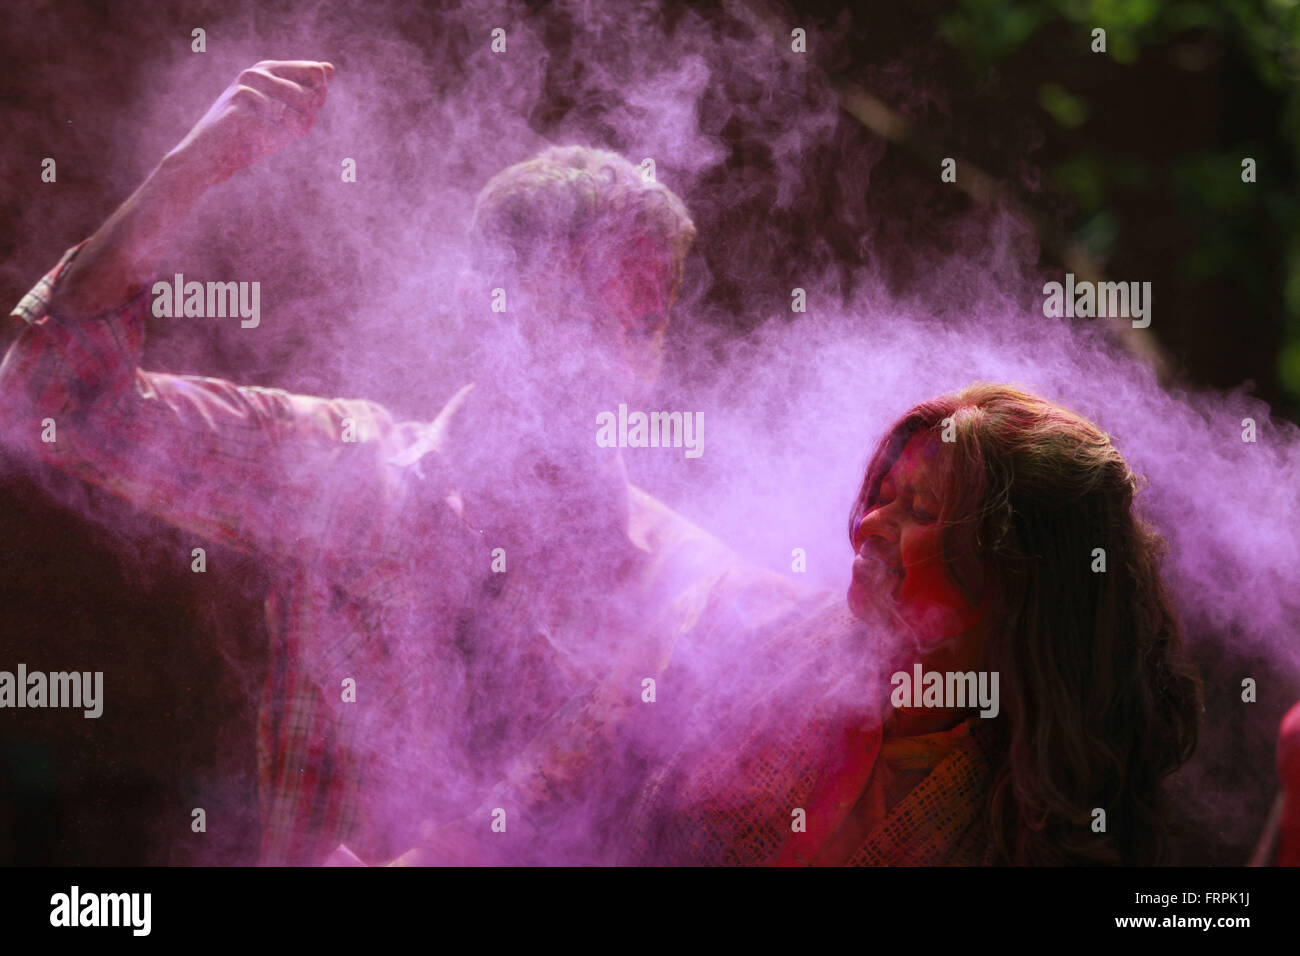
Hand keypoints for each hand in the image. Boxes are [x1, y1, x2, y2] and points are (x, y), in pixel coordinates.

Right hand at [165, 60, 333, 186]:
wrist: (211, 156)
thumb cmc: (250, 136)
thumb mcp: (283, 115)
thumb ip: (307, 92)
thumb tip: (330, 68)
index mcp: (268, 69)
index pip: (317, 74)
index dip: (316, 100)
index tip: (296, 112)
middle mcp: (257, 72)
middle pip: (313, 96)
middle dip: (304, 120)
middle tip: (275, 128)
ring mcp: (247, 87)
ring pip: (300, 113)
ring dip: (289, 132)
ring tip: (263, 133)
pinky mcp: (241, 105)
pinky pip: (283, 128)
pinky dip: (274, 140)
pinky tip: (254, 140)